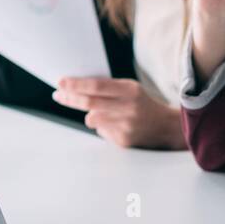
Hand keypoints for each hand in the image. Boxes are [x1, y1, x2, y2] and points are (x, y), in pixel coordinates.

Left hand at [54, 77, 185, 148]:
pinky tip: (116, 125)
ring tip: (102, 113)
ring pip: (92, 119)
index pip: (97, 86)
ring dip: (90, 115)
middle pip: (89, 103)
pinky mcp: (123, 141)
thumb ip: (108, 88)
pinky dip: (103, 127)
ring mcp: (126, 126)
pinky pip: (101, 131)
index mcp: (130, 90)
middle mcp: (128, 108)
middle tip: (58, 95)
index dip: (76, 84)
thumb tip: (75, 86)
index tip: (61, 82)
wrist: (166, 127)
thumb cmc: (142, 104)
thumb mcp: (130, 89)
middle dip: (70, 98)